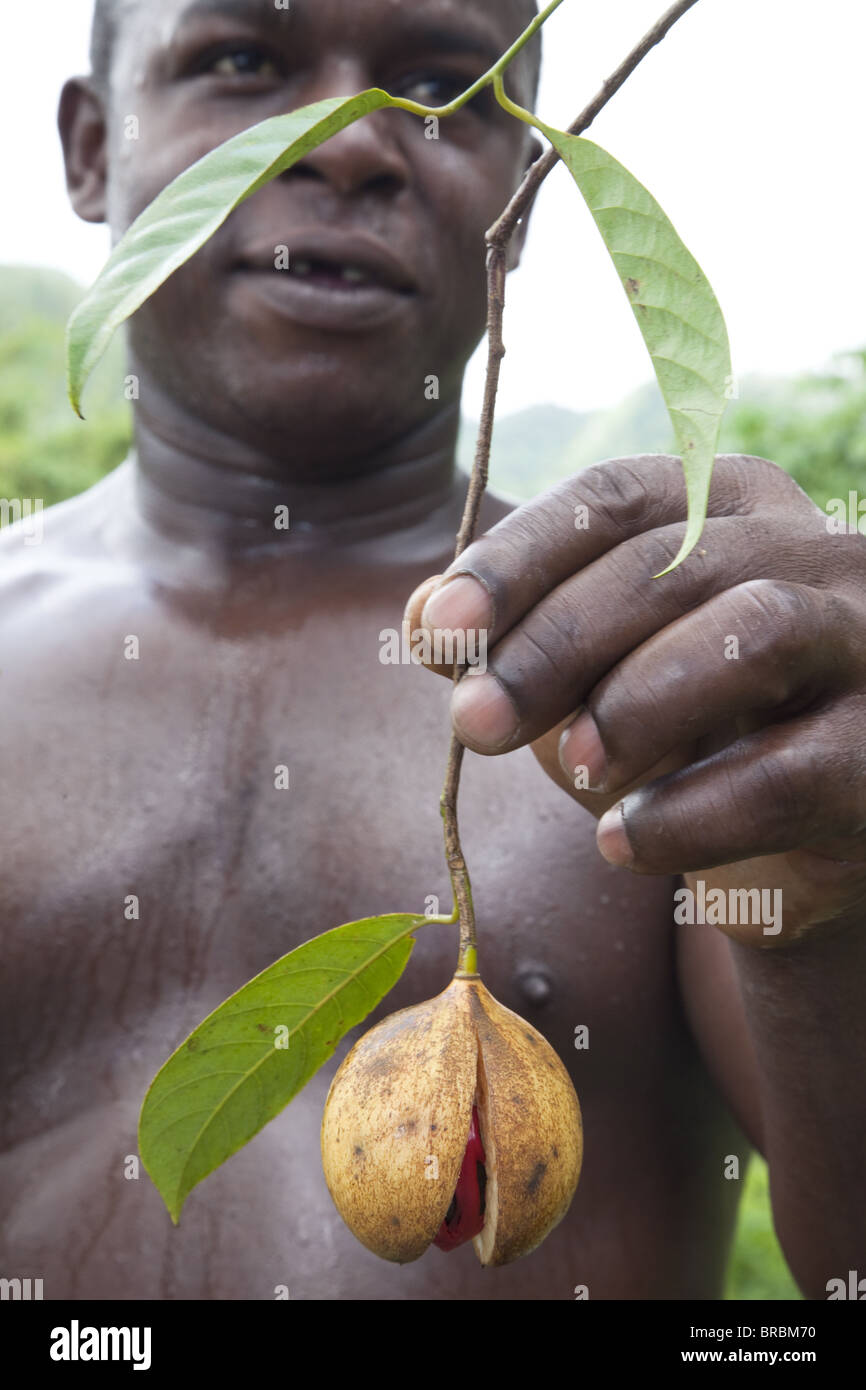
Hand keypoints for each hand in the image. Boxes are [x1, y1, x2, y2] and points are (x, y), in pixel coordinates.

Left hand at [405, 454, 865, 944]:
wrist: (794, 848)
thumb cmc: (678, 738)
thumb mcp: (581, 682)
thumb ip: (509, 641)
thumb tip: (425, 618)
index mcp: (730, 507)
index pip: (614, 499)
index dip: (518, 558)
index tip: (442, 631)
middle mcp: (816, 552)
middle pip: (672, 561)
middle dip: (556, 642)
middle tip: (475, 722)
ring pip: (754, 632)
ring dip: (636, 703)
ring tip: (571, 770)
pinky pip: (790, 771)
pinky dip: (690, 813)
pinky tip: (621, 848)